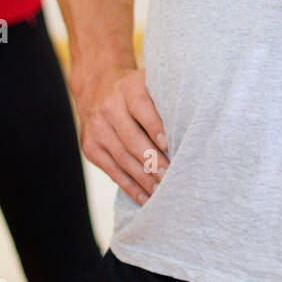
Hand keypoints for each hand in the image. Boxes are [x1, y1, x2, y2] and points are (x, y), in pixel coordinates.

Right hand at [70, 61, 168, 205]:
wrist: (96, 88)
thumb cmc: (135, 90)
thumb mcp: (148, 84)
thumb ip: (165, 100)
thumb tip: (192, 127)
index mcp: (127, 89)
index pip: (141, 107)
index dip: (155, 127)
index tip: (169, 146)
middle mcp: (109, 108)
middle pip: (131, 139)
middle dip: (152, 161)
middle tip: (171, 177)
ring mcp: (97, 129)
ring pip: (122, 158)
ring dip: (144, 179)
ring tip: (163, 191)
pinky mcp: (90, 148)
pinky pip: (112, 171)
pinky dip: (130, 187)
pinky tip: (146, 198)